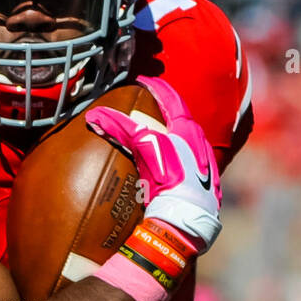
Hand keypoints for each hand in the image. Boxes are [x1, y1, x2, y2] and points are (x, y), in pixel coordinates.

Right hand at [86, 77, 221, 250]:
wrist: (186, 218)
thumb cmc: (168, 179)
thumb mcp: (143, 148)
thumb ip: (120, 129)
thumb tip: (94, 116)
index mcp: (189, 130)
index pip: (172, 99)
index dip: (157, 88)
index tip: (144, 82)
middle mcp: (201, 144)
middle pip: (182, 120)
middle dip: (167, 112)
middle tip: (152, 107)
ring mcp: (206, 166)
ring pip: (190, 142)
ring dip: (175, 136)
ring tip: (160, 136)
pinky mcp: (206, 187)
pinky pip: (192, 165)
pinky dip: (181, 160)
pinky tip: (172, 168)